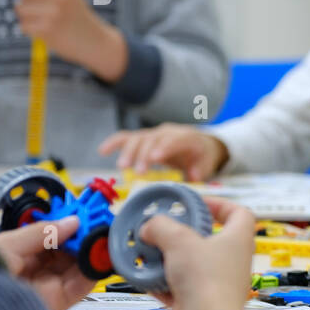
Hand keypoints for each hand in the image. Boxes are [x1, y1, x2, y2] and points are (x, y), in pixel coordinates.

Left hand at [0, 215, 96, 309]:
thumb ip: (42, 232)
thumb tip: (73, 221)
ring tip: (101, 237)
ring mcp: (48, 286)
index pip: (52, 237)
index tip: (83, 214)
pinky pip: (81, 285)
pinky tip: (98, 256)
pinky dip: (93, 270)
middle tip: (97, 223)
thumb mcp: (9, 244)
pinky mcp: (59, 302)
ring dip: (91, 252)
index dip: (68, 226)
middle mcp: (36, 270)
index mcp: (21, 254)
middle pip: (68, 252)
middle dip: (83, 238)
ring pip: (78, 267)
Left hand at [13, 0, 126, 80]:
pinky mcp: (47, 31)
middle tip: (28, 1)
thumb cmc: (77, 14)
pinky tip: (45, 31)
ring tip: (41, 19)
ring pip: (21, 8)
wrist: (93, 41)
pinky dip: (30, 29)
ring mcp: (53, 14)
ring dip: (26, 15)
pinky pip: (24, 25)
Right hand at [98, 124, 228, 180]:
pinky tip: (102, 151)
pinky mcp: (143, 139)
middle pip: (153, 139)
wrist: (201, 144)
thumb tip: (192, 176)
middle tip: (138, 171)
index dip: (164, 147)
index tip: (155, 158)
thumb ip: (200, 171)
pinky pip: (126, 138)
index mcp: (186, 137)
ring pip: (138, 138)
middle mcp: (168, 132)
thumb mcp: (207, 164)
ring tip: (123, 167)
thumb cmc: (202, 157)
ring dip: (129, 152)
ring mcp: (154, 134)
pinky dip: (114, 143)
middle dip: (144, 154)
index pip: (174, 139)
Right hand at [139, 197, 254, 309]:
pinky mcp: (203, 301)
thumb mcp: (179, 241)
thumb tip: (151, 226)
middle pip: (207, 239)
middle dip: (181, 235)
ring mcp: (218, 282)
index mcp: (238, 239)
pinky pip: (181, 287)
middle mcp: (232, 260)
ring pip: (191, 264)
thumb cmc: (208, 282)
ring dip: (168, 260)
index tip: (197, 204)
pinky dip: (164, 284)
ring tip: (149, 255)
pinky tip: (148, 280)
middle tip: (163, 230)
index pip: (239, 213)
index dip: (219, 204)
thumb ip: (162, 227)